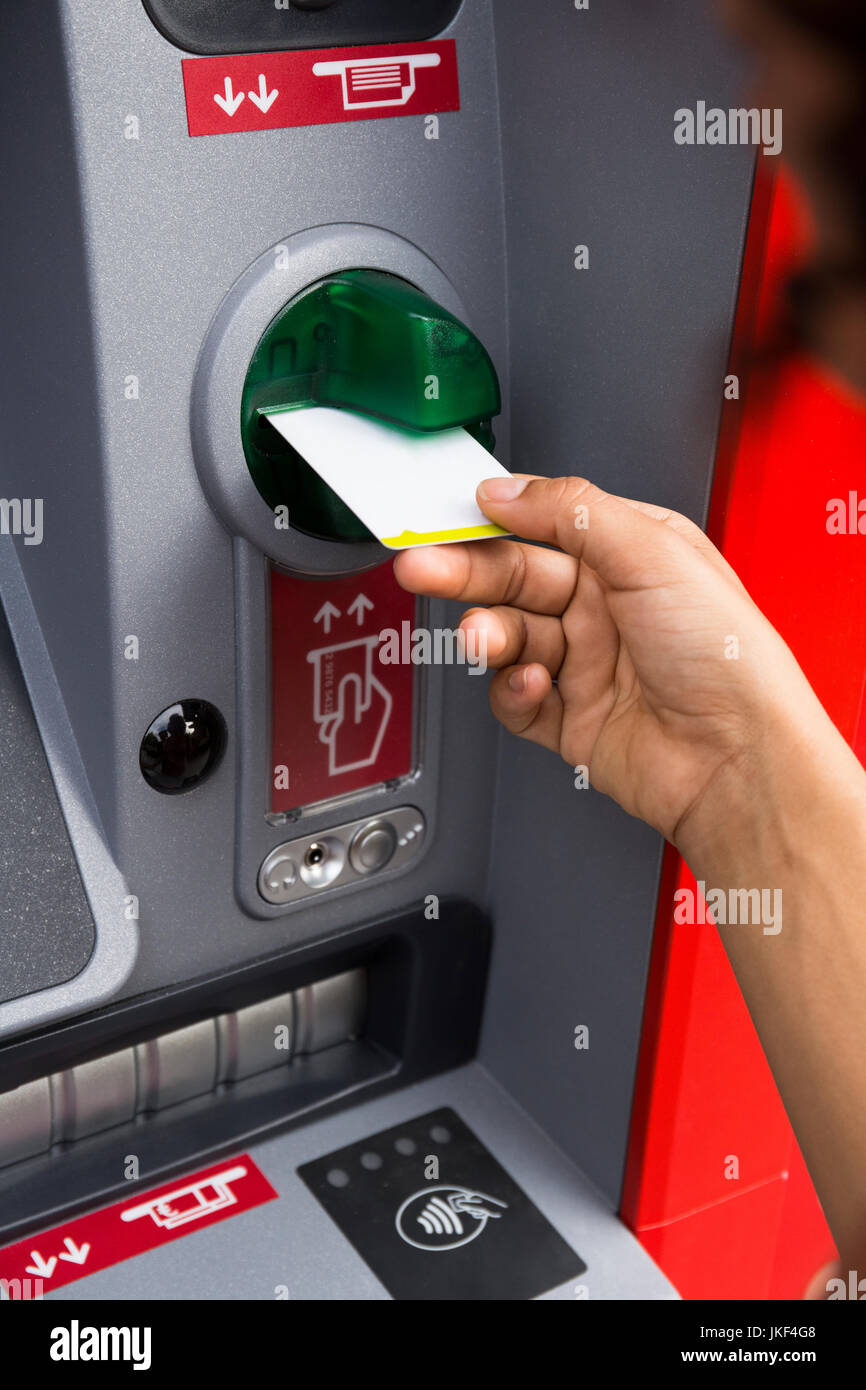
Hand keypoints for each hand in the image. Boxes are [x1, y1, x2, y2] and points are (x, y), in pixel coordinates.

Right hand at [394, 475, 825, 847]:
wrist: (736, 759)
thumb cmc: (727, 657)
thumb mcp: (653, 552)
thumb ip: (572, 511)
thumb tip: (508, 490)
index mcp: (631, 555)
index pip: (545, 525)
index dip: (494, 521)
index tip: (448, 517)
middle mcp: (606, 607)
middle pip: (514, 578)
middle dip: (465, 571)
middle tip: (421, 567)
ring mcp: (587, 665)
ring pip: (509, 637)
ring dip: (490, 635)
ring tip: (486, 639)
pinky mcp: (570, 720)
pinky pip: (514, 699)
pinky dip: (512, 690)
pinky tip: (533, 685)